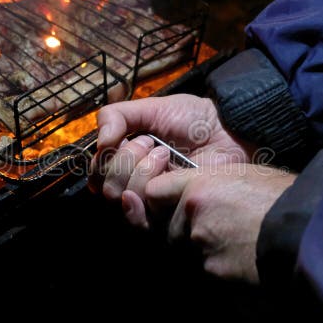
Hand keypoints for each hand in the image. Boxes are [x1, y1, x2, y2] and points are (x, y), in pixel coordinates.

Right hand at [88, 94, 254, 202]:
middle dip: (124, 158)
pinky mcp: (166, 214)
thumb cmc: (194, 118)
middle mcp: (134, 183)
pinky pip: (139, 210)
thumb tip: (100, 142)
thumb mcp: (150, 108)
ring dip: (138, 168)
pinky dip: (147, 183)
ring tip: (165, 155)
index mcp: (126, 160)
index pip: (96, 170)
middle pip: (103, 185)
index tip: (137, 136)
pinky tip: (168, 170)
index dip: (107, 154)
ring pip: (118, 196)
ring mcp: (150, 200)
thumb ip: (117, 116)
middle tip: (153, 144)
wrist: (227, 131)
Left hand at [140, 163, 295, 282]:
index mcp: (198, 185)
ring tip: (235, 241)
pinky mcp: (214, 271)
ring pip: (186, 250)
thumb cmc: (283, 196)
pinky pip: (206, 268)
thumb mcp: (241, 175)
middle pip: (168, 227)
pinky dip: (219, 265)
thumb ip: (207, 183)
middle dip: (183, 230)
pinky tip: (243, 256)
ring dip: (201, 249)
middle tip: (213, 228)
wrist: (308, 227)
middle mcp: (192, 214)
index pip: (154, 192)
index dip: (159, 199)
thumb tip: (190, 191)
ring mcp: (202, 245)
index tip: (166, 203)